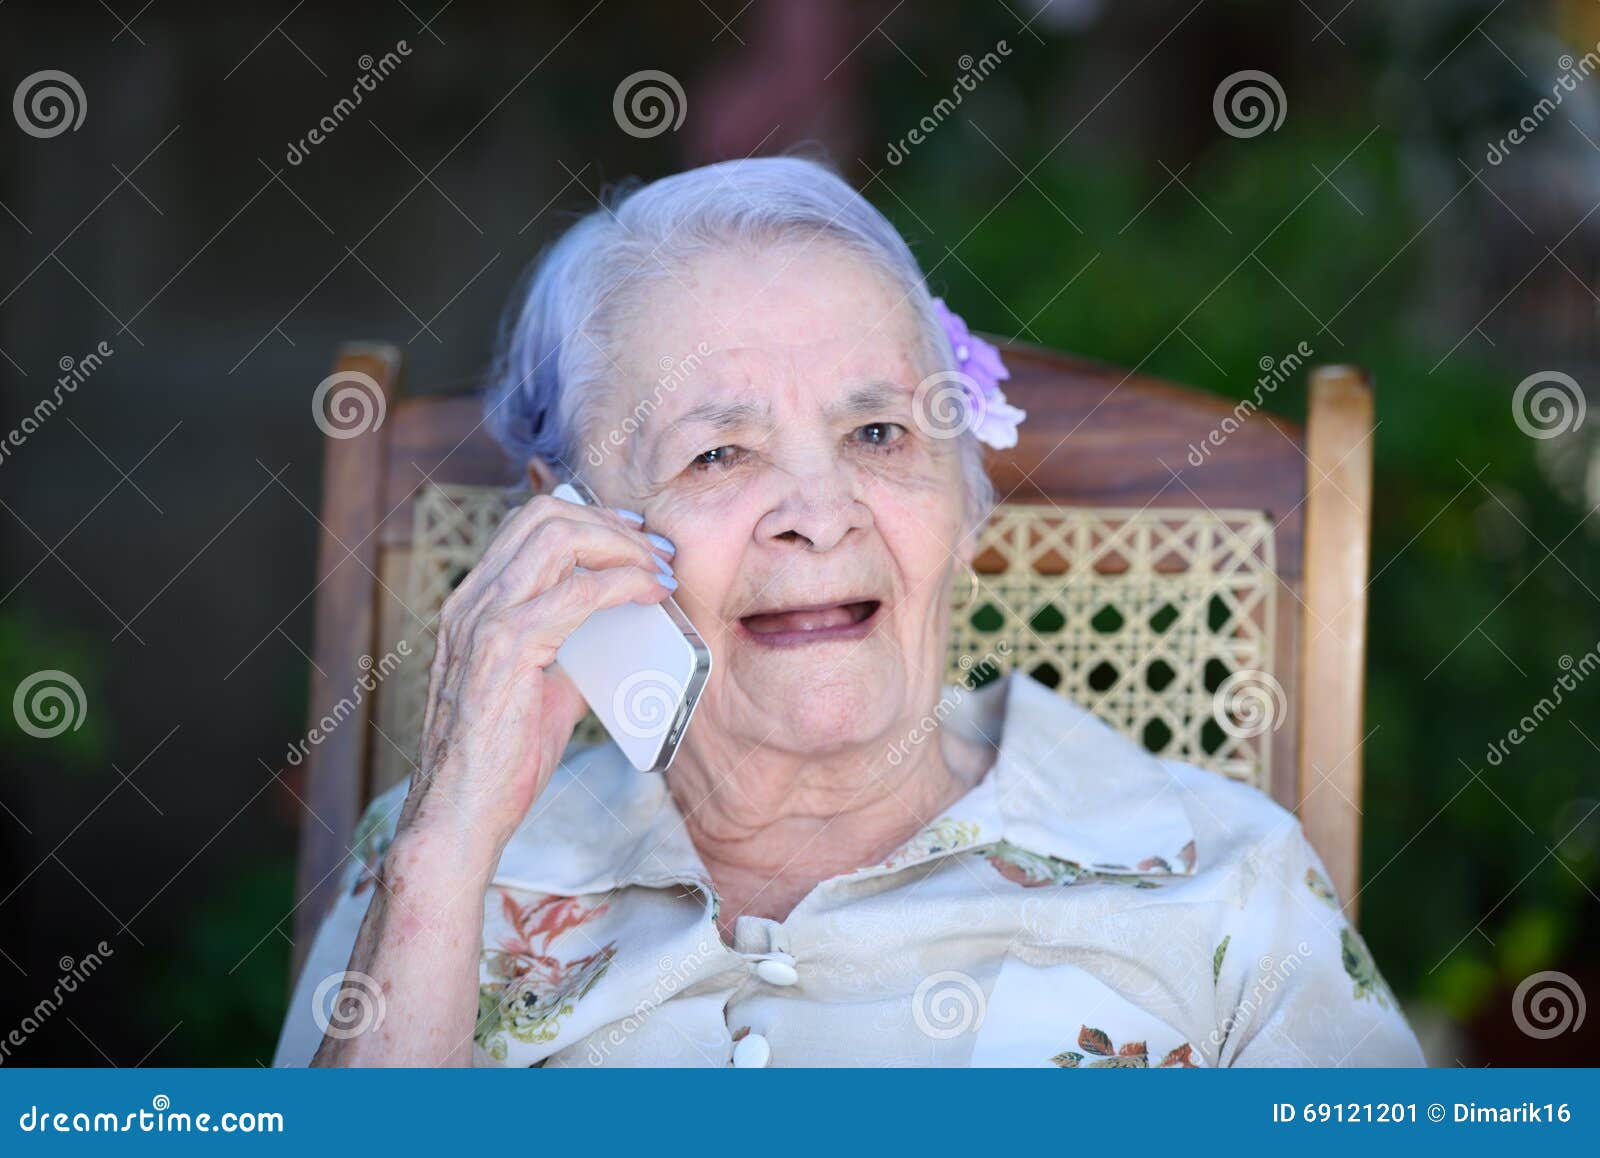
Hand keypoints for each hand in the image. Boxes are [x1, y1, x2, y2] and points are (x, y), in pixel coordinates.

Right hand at [397, 493, 674, 868]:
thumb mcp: (542, 691)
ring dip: (623, 547)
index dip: (589, 518)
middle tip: (657, 551)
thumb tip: (625, 636)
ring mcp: (483, 622)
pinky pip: (576, 593)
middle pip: (543, 516)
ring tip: (660, 570)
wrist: (461, 814)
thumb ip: (573, 655)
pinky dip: (623, 582)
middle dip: (610, 524)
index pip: (528, 524)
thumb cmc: (499, 760)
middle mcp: (471, 602)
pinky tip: (651, 594)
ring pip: (558, 538)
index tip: (635, 538)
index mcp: (473, 605)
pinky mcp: (505, 650)